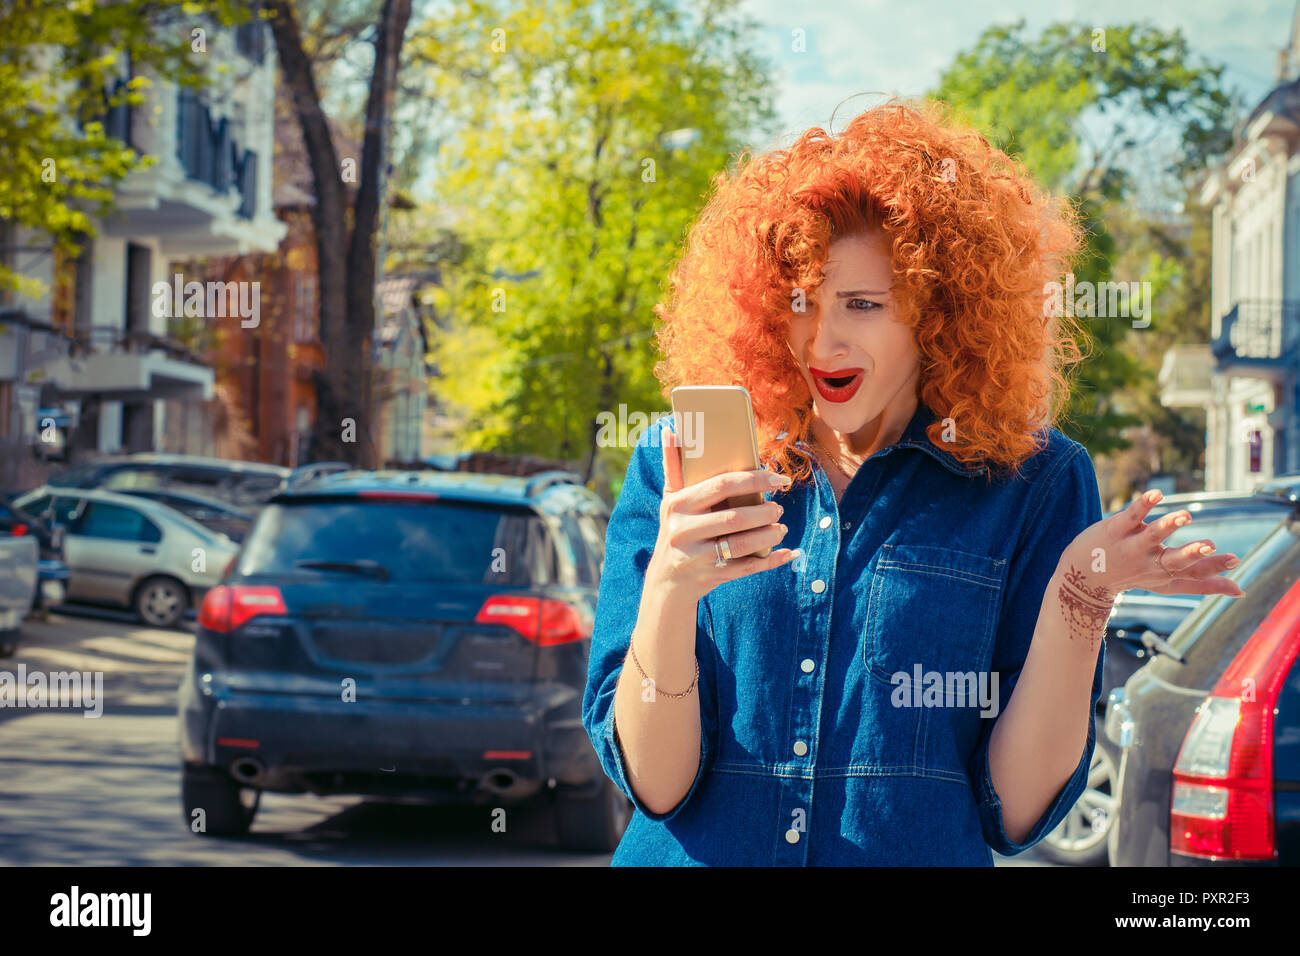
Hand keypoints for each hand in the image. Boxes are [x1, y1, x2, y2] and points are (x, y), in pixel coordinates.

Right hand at [647, 423, 800, 602]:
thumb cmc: (676, 529)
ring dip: (767, 536)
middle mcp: (683, 530)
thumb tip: (671, 429)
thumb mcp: (670, 500)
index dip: (754, 480)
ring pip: (740, 545)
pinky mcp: (708, 577)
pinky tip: (787, 553)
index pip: (721, 485)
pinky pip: (745, 569)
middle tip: (778, 507)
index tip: (778, 478)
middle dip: (762, 511)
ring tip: (781, 527)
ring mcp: (695, 557)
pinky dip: (770, 561)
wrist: (666, 580)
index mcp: (677, 504)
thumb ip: (673, 465)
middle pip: (733, 518)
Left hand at [1060, 489, 1245, 599]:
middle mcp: (1150, 562)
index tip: (1235, 559)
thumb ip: (1204, 584)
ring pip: (1152, 535)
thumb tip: (1242, 590)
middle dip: (1192, 553)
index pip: (1193, 573)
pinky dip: (1143, 504)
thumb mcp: (1167, 583)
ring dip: (1168, 525)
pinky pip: (1130, 515)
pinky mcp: (1115, 529)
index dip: (1213, 568)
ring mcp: (1132, 546)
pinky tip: (1157, 494)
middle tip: (1210, 544)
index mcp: (1166, 574)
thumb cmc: (1134, 575)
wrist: (1084, 574)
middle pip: (1174, 560)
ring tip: (1185, 515)